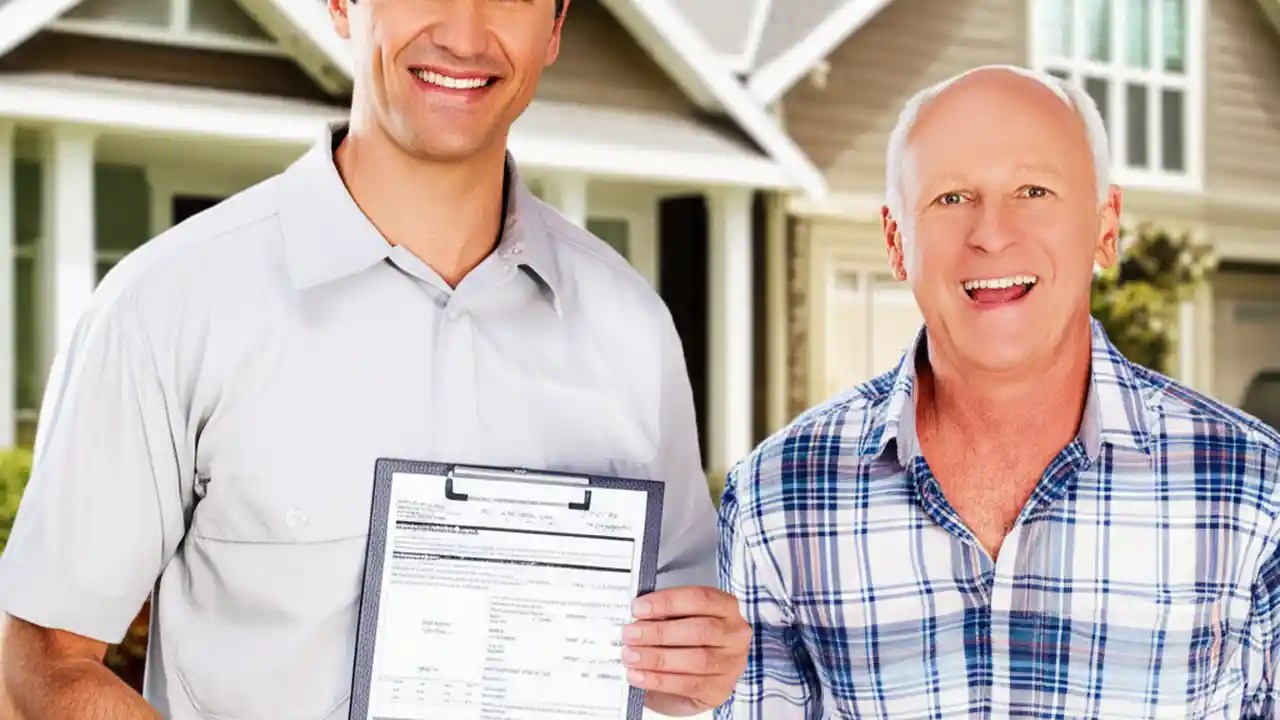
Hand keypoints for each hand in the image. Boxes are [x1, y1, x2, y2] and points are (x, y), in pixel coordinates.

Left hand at [620, 586, 750, 715]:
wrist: (703, 675)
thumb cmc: (689, 639)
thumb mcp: (683, 619)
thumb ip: (666, 615)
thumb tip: (637, 617)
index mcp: (726, 607)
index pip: (699, 599)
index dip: (667, 602)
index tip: (639, 608)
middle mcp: (735, 634)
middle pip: (698, 630)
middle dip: (659, 632)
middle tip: (630, 634)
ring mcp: (731, 663)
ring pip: (695, 660)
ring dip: (656, 658)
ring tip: (631, 656)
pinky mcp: (720, 689)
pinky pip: (688, 685)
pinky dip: (659, 680)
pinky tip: (639, 676)